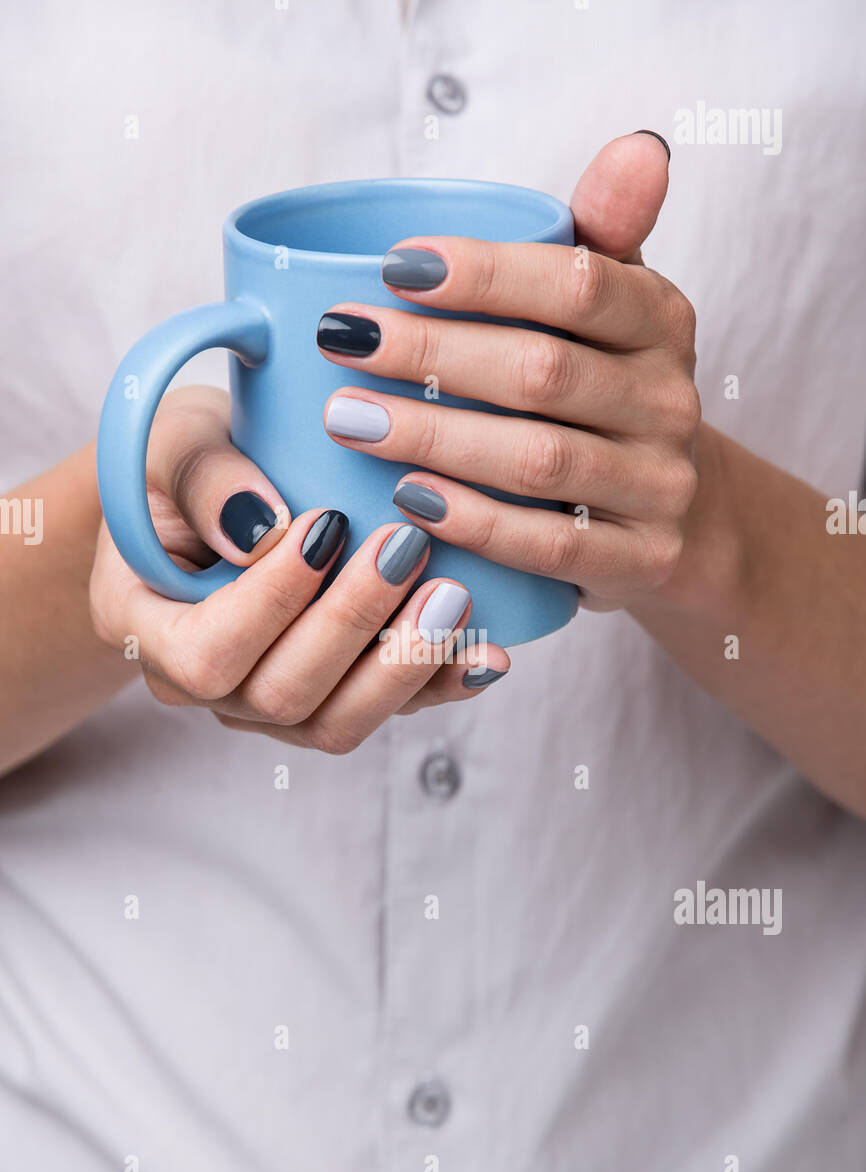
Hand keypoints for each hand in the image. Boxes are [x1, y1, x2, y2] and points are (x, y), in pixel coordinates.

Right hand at [89, 386, 509, 753]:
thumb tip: (265, 531)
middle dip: (354, 626)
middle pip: (281, 695)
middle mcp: (200, 685)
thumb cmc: (191, 462)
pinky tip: (489, 654)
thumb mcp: (177, 442)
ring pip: (336, 723)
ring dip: (404, 663)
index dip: (272, 601)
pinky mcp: (328, 699)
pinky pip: (384, 713)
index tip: (326, 523)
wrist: (217, 493)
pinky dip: (440, 685)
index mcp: (143, 626)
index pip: (207, 652)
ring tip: (456, 596)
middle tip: (409, 548)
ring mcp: (265, 703)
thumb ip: (204, 479)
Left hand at [318, 132, 699, 612]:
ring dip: (433, 436)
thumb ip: (604, 232)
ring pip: (537, 460)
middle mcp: (671, 402)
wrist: (668, 512)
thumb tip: (637, 147)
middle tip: (341, 340)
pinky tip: (406, 498)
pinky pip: (547, 545)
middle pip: (542, 372)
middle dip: (431, 354)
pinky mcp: (640, 562)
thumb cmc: (603, 391)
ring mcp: (660, 488)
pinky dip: (473, 521)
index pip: (578, 284)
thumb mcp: (612, 307)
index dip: (485, 273)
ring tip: (347, 417)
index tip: (393, 268)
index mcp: (661, 321)